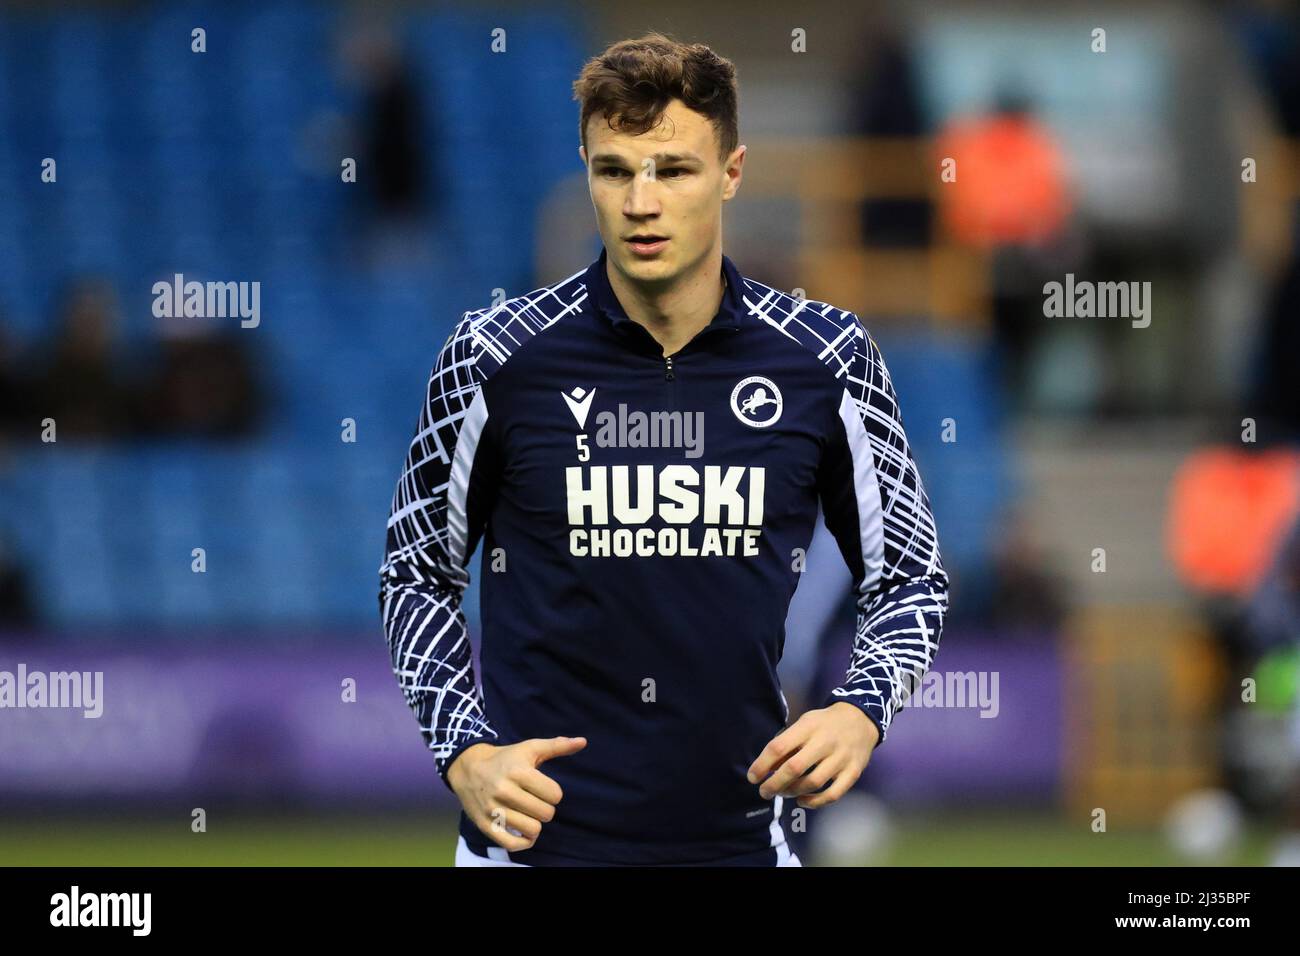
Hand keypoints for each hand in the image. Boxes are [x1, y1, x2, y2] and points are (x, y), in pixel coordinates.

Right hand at [447, 736, 587, 850]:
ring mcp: (493, 809)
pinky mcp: (485, 825)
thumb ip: (557, 746)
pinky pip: (513, 844)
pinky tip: (524, 831)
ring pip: (532, 830)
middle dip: (545, 809)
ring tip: (528, 814)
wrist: (468, 768)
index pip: (554, 795)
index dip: (553, 793)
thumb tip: (583, 742)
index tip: (543, 788)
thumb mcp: (530, 748)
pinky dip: (524, 841)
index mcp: (518, 771)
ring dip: (535, 824)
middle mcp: (504, 790)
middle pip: (545, 813)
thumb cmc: (506, 758)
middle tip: (535, 801)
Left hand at [746, 702, 879, 809]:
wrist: (861, 720)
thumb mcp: (805, 723)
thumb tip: (765, 769)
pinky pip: (832, 794)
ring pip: (812, 783)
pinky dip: (814, 802)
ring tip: (783, 793)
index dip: (762, 764)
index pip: (779, 746)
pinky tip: (802, 800)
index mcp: (809, 726)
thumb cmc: (824, 724)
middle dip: (774, 784)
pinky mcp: (853, 772)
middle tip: (764, 792)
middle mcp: (825, 742)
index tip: (752, 777)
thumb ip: (787, 743)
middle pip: (794, 768)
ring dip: (792, 792)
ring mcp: (841, 758)